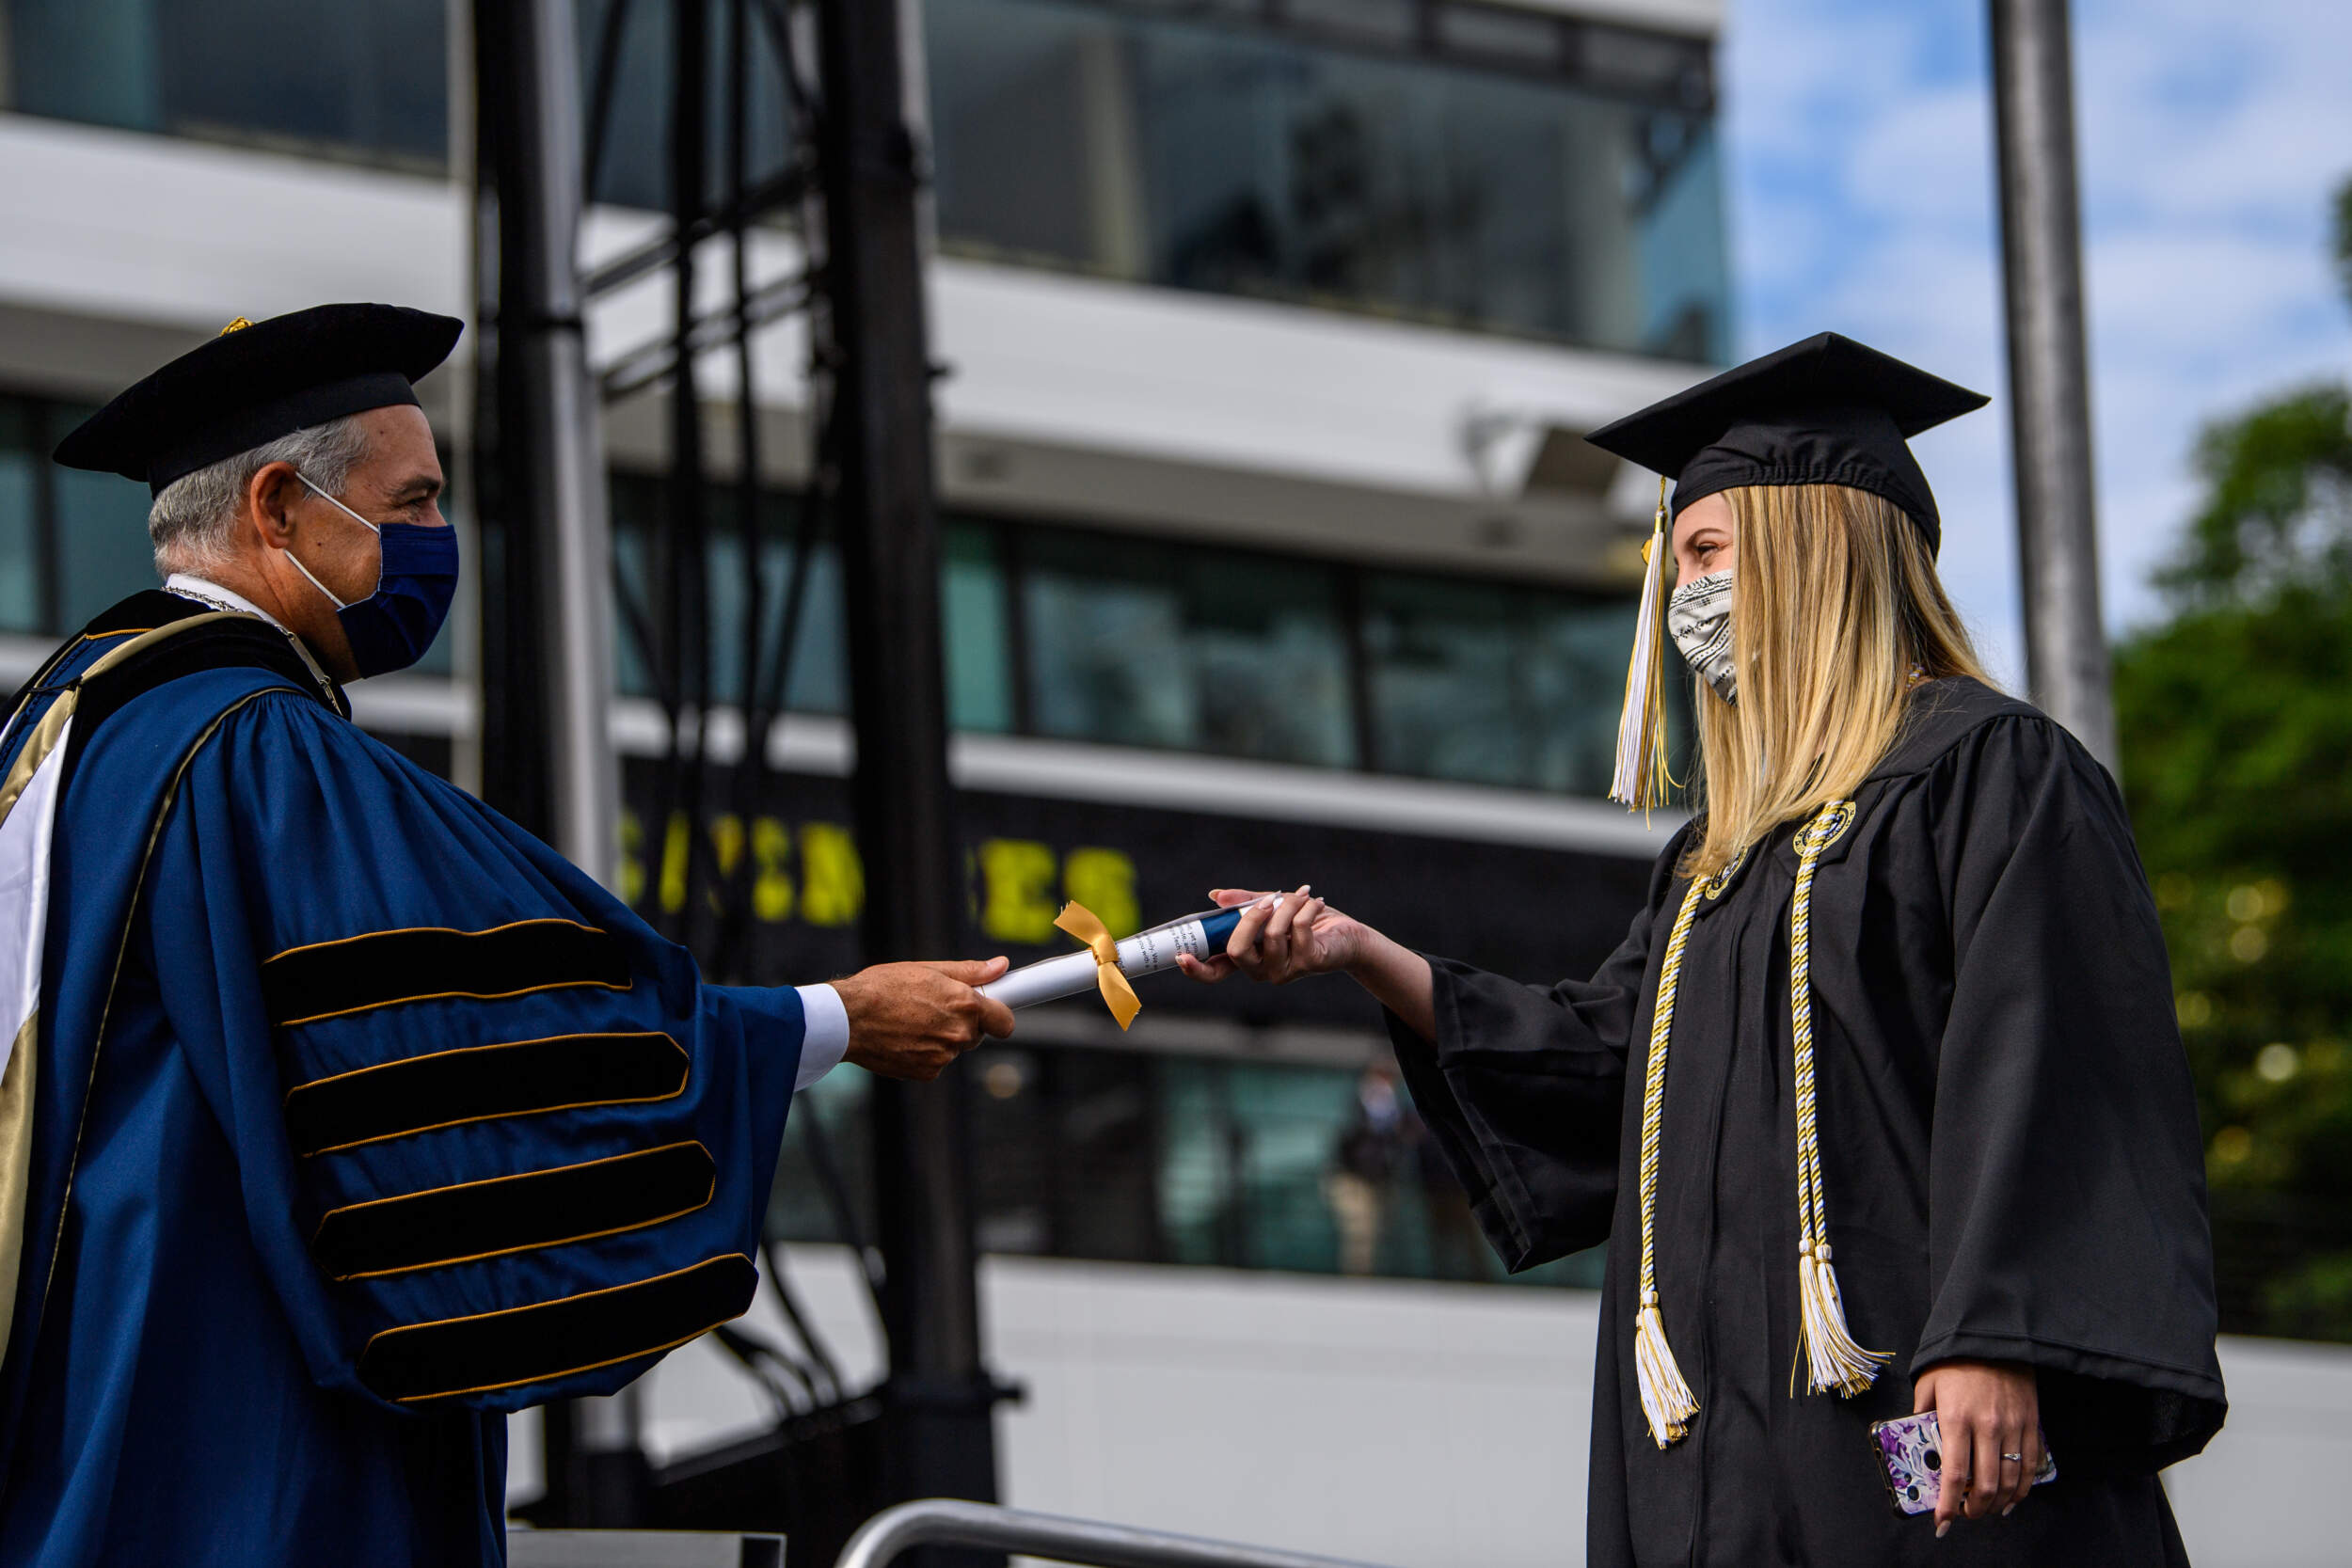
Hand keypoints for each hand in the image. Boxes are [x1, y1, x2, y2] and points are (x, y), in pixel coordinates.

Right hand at [832, 957, 1014, 1081]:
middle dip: (962, 1022)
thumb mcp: (928, 970)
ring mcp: (943, 1057)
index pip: (1005, 1021)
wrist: (847, 1019)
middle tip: (933, 1007)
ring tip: (910, 1020)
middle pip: (976, 1033)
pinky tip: (903, 1037)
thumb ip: (970, 972)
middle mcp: (959, 1034)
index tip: (994, 1011)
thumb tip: (1001, 966)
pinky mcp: (927, 1073)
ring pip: (953, 1047)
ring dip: (940, 1037)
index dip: (1000, 1015)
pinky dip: (924, 1052)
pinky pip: (936, 1062)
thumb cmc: (882, 988)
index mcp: (965, 1005)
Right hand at [1175, 886, 1361, 986]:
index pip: (1215, 972)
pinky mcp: (1308, 964)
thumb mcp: (1273, 908)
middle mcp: (1261, 971)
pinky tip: (1316, 902)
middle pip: (1238, 950)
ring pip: (1272, 934)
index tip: (1182, 956)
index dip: (1197, 969)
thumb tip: (1215, 896)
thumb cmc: (1307, 921)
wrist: (1348, 935)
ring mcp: (1284, 971)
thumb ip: (1245, 904)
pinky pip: (1298, 929)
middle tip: (1270, 899)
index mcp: (1247, 958)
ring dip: (1287, 905)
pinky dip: (1307, 907)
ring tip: (1302, 896)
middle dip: (1250, 917)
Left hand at [1914, 1359, 2041, 1536]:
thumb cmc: (1955, 1359)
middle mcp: (1987, 1426)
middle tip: (1965, 1515)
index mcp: (1956, 1417)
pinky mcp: (2031, 1424)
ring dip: (1997, 1503)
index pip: (1954, 1473)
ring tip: (1985, 1510)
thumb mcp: (1928, 1384)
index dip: (1949, 1504)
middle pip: (1984, 1484)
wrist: (1993, 1336)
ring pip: (2010, 1481)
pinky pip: (2030, 1466)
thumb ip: (1922, 1414)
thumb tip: (1917, 1440)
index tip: (1942, 1522)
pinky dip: (2022, 1488)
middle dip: (1974, 1509)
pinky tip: (2012, 1498)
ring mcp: (2013, 1427)